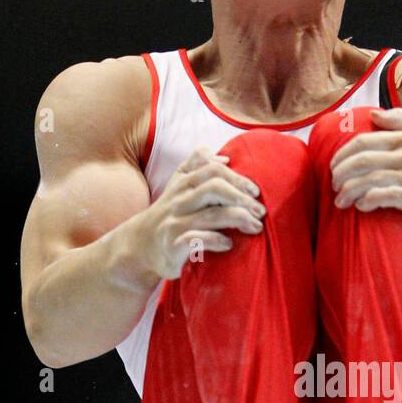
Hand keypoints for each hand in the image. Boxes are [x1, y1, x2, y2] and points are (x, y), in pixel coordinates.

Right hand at [137, 145, 266, 278]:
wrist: (140, 244)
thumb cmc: (169, 213)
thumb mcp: (178, 185)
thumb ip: (197, 167)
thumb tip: (224, 157)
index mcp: (183, 183)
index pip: (212, 169)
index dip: (237, 178)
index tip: (255, 191)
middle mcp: (178, 200)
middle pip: (213, 188)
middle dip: (241, 198)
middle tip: (260, 211)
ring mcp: (175, 222)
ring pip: (211, 215)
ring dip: (239, 219)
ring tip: (255, 227)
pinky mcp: (173, 245)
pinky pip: (197, 240)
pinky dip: (217, 241)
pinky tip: (229, 244)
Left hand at [330, 108, 401, 238]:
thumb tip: (374, 115)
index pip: (364, 141)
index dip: (342, 154)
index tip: (332, 168)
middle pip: (364, 160)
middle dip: (341, 173)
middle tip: (333, 186)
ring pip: (372, 179)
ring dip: (350, 191)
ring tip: (340, 201)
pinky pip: (389, 196)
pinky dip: (369, 200)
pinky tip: (361, 206)